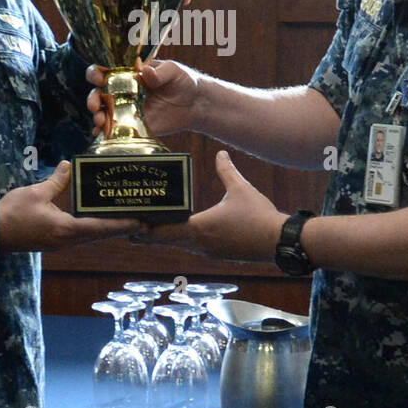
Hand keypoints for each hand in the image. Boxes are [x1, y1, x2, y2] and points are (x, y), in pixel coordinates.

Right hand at [0, 161, 143, 251]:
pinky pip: (79, 235)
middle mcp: (66, 240)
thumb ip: (56, 181)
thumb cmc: (12, 214)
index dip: (123, 225)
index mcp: (65, 230)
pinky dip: (93, 228)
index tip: (142, 222)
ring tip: (125, 219)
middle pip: (100, 235)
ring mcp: (60, 243)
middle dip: (121, 228)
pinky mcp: (54, 242)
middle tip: (142, 220)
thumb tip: (68, 166)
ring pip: (91, 236)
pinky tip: (98, 219)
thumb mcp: (36, 193)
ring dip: (108, 229)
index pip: (101, 228)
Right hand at [85, 58, 200, 138]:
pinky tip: (101, 135)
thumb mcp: (173, 71)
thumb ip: (159, 72)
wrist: (196, 105)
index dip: (96, 74)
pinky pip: (115, 130)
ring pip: (103, 112)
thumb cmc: (183, 81)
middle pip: (98, 93)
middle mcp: (123, 91)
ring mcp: (127, 110)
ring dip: (97, 116)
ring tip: (100, 121)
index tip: (98, 78)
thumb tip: (145, 70)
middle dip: (92, 98)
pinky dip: (104, 133)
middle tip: (95, 105)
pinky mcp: (134, 126)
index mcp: (129, 74)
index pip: (106, 71)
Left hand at [132, 151, 286, 262]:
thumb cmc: (259, 216)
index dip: (144, 228)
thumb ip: (226, 170)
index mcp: (199, 228)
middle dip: (148, 233)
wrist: (279, 242)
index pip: (163, 230)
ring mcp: (208, 252)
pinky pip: (192, 247)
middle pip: (165, 240)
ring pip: (179, 245)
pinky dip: (181, 240)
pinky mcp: (217, 255)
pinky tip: (179, 233)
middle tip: (130, 226)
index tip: (128, 224)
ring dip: (164, 237)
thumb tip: (220, 152)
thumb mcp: (241, 189)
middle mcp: (199, 244)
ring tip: (149, 228)